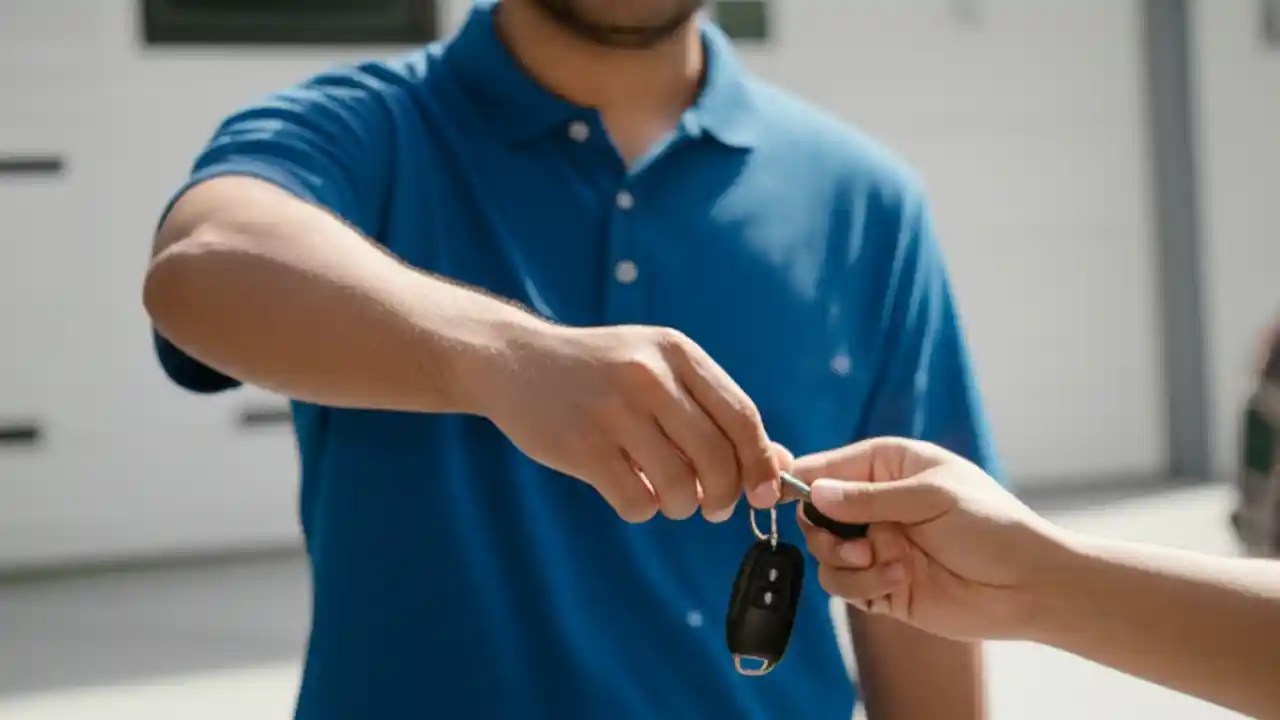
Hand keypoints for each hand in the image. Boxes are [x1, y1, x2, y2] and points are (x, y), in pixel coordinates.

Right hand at [476, 324, 780, 522]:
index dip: (761, 463)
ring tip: (666, 495)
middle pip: (717, 458)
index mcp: (677, 352)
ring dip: (682, 506)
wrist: (515, 360)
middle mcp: (649, 376)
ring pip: (680, 486)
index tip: (762, 493)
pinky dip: (641, 509)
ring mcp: (613, 410)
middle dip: (724, 495)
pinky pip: (636, 501)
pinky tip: (627, 490)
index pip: (742, 416)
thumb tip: (780, 466)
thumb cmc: (602, 373)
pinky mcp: (581, 446)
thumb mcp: (659, 370)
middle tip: (712, 506)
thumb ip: (714, 412)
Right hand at [793, 438, 1062, 640]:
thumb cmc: (991, 526)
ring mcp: (876, 545)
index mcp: (887, 466)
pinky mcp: (880, 584)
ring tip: (880, 562)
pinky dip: (862, 586)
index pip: (826, 466)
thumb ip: (869, 498)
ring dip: (845, 562)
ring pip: (824, 554)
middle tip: (854, 544)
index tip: (775, 494)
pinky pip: (844, 586)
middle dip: (824, 532)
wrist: (1028, 586)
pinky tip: (899, 581)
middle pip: (814, 514)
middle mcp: (874, 504)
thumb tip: (814, 493)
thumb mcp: (931, 498)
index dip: (798, 479)